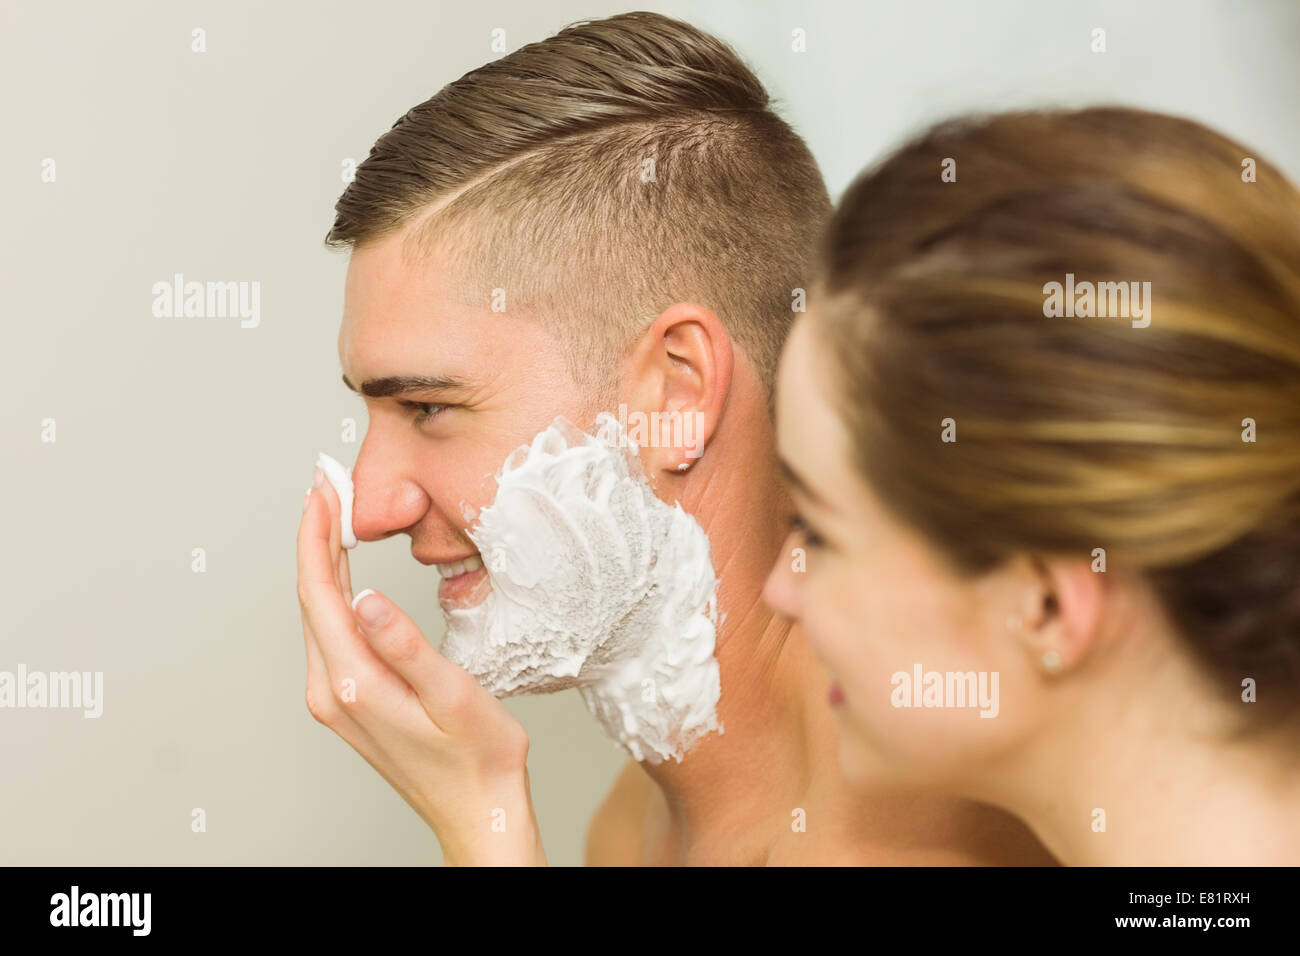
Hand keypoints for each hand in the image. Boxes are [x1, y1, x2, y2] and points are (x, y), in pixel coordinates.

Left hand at [297, 471, 545, 864]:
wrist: (478, 810)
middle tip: (327, 486)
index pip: (320, 594)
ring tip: (334, 515)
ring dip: (323, 563)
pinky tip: (347, 574)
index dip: (316, 536)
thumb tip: (367, 599)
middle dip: (315, 538)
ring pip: (318, 616)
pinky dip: (334, 594)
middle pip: (311, 599)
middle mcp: (334, 693)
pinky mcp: (349, 703)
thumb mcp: (453, 696)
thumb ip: (406, 647)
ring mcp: (338, 700)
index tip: (321, 490)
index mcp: (355, 685)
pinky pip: (331, 635)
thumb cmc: (478, 759)